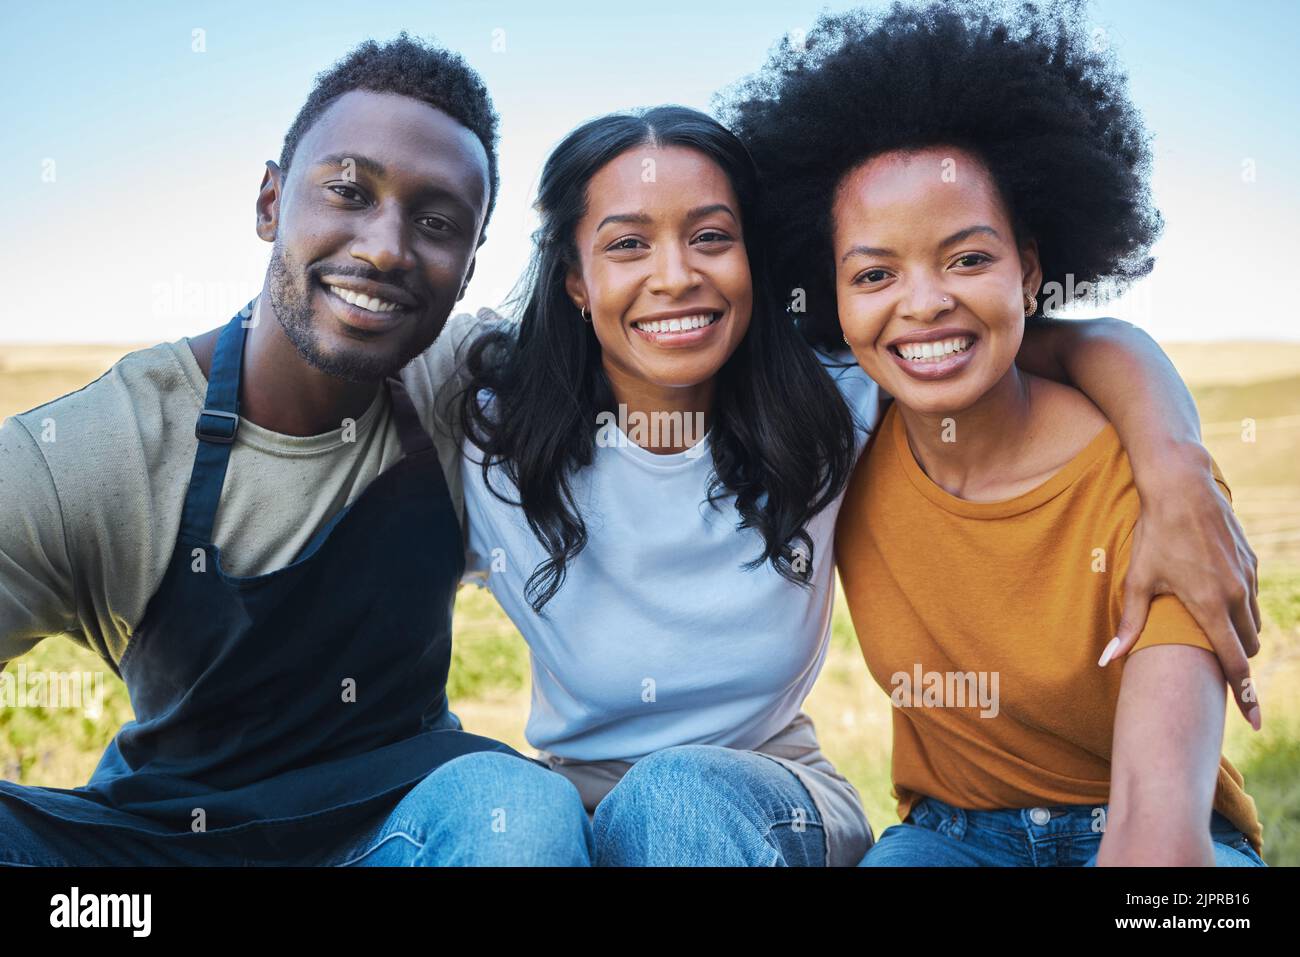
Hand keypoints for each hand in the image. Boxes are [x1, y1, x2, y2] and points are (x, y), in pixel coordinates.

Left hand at [1102, 450, 1262, 729]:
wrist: (1182, 489)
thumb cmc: (1154, 535)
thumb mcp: (1137, 581)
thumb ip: (1128, 625)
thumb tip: (1106, 660)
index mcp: (1210, 606)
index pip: (1235, 663)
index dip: (1245, 696)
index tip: (1255, 723)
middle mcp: (1237, 595)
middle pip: (1249, 648)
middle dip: (1237, 662)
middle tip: (1216, 670)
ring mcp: (1248, 577)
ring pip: (1254, 623)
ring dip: (1240, 635)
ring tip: (1213, 634)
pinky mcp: (1252, 561)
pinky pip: (1253, 598)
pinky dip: (1241, 608)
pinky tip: (1217, 599)